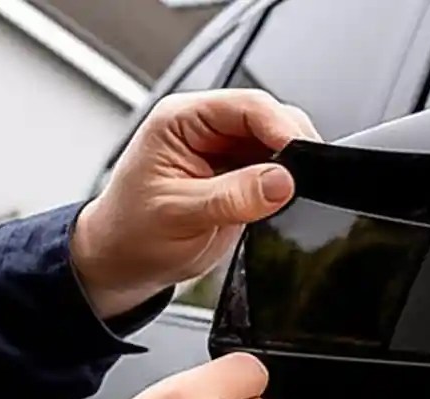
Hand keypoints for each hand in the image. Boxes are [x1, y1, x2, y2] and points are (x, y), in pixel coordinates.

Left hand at [71, 89, 321, 318]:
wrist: (124, 262)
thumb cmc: (133, 232)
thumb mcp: (180, 214)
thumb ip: (234, 196)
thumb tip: (282, 181)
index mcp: (180, 120)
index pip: (246, 106)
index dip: (280, 126)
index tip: (304, 154)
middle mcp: (205, 128)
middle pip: (269, 118)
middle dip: (292, 145)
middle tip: (305, 179)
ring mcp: (225, 151)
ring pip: (278, 143)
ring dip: (291, 166)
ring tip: (291, 194)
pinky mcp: (241, 175)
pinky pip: (277, 169)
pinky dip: (288, 183)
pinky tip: (284, 200)